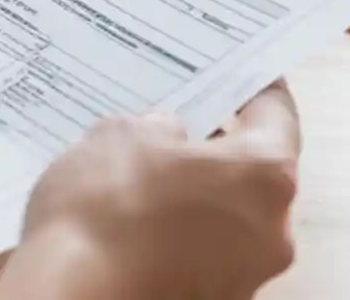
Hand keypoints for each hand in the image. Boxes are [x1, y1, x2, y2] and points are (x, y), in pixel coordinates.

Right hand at [0, 81, 300, 299]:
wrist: (72, 299)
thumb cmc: (104, 213)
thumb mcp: (121, 135)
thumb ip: (156, 126)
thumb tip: (168, 135)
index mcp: (264, 176)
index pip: (276, 115)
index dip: (254, 87)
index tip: (242, 73)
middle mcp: (271, 231)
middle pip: (253, 172)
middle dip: (213, 146)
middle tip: (171, 119)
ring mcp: (243, 276)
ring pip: (225, 216)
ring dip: (190, 193)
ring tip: (134, 171)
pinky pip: (199, 252)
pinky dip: (173, 233)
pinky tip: (127, 218)